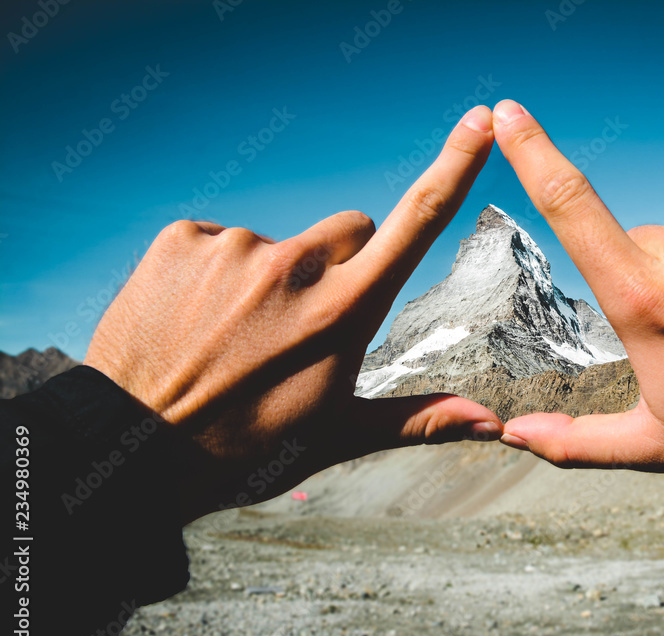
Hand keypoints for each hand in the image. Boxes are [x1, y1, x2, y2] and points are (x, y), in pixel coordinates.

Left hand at [84, 106, 501, 521]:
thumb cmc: (246, 447)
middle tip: (301, 324)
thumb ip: (418, 417)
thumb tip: (493, 422)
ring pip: (282, 241)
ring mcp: (235, 247)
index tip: (480, 120)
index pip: (415, 224)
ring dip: (272, 274)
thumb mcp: (337, 435)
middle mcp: (295, 267)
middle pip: (350, 230)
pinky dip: (217, 272)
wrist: (132, 448)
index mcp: (344, 312)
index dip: (453, 168)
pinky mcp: (182, 238)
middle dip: (341, 263)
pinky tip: (196, 318)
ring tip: (235, 334)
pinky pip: (222, 239)